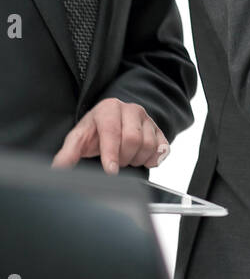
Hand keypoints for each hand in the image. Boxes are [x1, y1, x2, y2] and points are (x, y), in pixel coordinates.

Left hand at [52, 99, 169, 174]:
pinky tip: (141, 158)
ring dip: (137, 159)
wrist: (112, 124)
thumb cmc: (95, 132)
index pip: (113, 131)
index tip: (111, 170)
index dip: (111, 153)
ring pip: (149, 145)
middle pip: (133, 139)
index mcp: (109, 108)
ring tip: (126, 158)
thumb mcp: (79, 139)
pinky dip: (153, 159)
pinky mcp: (160, 130)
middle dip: (123, 157)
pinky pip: (163, 149)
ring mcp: (147, 119)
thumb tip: (57, 168)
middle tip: (115, 161)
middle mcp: (131, 110)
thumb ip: (68, 153)